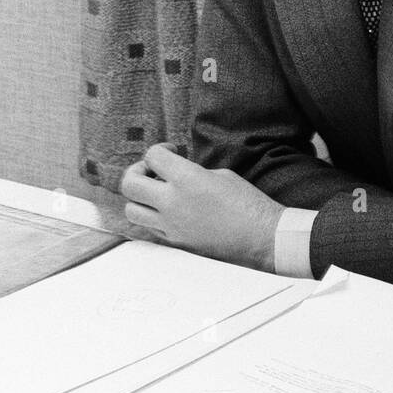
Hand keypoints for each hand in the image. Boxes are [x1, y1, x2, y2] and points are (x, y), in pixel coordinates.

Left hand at [119, 144, 283, 271]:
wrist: (263, 238)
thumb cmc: (249, 205)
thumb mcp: (221, 175)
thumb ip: (192, 173)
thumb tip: (176, 175)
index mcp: (187, 179)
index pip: (152, 156)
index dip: (160, 150)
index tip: (171, 152)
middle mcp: (173, 203)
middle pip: (129, 183)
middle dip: (137, 171)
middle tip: (151, 170)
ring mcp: (171, 226)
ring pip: (131, 210)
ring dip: (139, 197)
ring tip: (156, 193)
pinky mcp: (175, 242)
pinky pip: (148, 228)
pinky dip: (151, 216)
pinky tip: (167, 211)